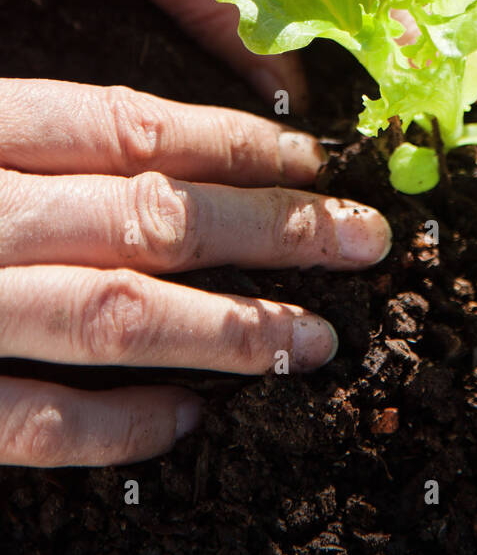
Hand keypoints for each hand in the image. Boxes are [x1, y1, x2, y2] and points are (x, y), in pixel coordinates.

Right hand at [0, 79, 391, 466]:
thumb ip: (36, 134)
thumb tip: (160, 153)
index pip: (127, 130)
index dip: (234, 147)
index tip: (312, 164)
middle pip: (148, 218)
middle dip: (270, 230)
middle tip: (361, 240)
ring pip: (113, 316)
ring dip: (228, 329)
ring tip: (315, 338)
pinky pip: (39, 421)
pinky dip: (119, 424)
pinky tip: (190, 416)